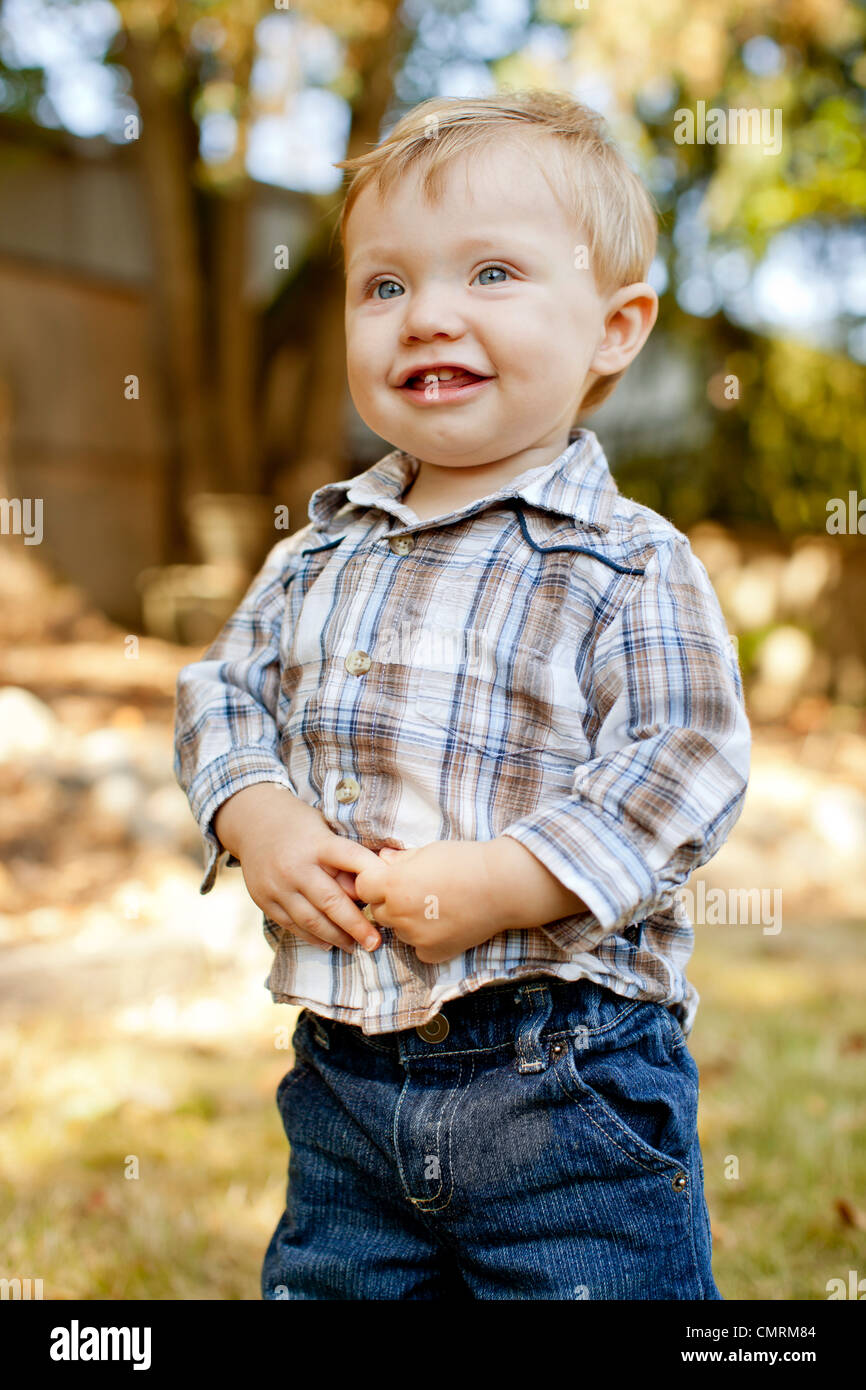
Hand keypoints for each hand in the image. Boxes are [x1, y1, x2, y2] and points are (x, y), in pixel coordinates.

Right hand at [214, 784, 382, 952]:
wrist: (253, 821)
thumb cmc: (301, 826)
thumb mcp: (325, 830)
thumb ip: (343, 860)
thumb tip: (368, 892)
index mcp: (318, 844)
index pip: (352, 860)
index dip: (372, 880)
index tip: (390, 900)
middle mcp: (296, 866)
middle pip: (331, 902)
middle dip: (356, 926)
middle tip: (375, 943)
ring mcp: (277, 885)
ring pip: (311, 920)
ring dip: (336, 937)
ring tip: (354, 946)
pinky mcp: (264, 900)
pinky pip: (291, 925)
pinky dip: (311, 937)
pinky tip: (328, 943)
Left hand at [353, 840, 507, 963]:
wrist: (502, 886)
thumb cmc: (466, 861)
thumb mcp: (428, 851)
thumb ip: (399, 859)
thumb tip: (382, 859)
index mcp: (393, 885)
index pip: (363, 888)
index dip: (375, 882)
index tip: (389, 879)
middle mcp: (399, 914)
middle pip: (379, 911)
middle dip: (391, 902)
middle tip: (418, 892)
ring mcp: (414, 937)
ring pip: (399, 930)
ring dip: (408, 921)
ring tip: (436, 907)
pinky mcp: (432, 954)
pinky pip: (417, 947)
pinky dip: (426, 938)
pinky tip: (446, 924)